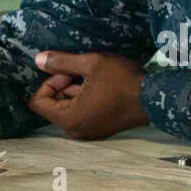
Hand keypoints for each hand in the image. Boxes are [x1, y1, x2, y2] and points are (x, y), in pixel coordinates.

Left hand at [27, 50, 148, 139]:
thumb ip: (61, 61)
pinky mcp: (98, 129)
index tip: (69, 72)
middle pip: (52, 105)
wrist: (153, 98)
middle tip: (82, 72)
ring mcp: (87, 132)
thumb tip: (37, 59)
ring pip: (67, 108)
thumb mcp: (91, 64)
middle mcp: (74, 130)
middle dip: (62, 85)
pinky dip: (84, 99)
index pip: (38, 101)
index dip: (49, 82)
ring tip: (94, 77)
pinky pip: (80, 114)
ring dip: (74, 91)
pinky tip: (100, 87)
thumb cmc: (122, 80)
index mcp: (68, 118)